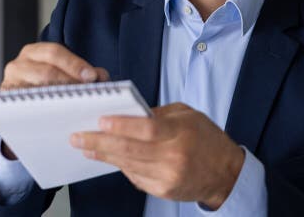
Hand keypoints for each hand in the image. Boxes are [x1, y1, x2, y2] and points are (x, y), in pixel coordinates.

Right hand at [0, 42, 108, 158]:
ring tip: (74, 106)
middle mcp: (18, 65)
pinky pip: (24, 108)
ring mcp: (10, 85)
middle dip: (68, 83)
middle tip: (85, 93)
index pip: (54, 53)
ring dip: (57, 99)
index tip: (91, 76)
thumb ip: (84, 73)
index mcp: (34, 52)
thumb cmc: (47, 84)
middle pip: (45, 72)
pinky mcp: (6, 105)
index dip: (74, 64)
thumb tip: (101, 77)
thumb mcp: (63, 73)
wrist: (23, 104)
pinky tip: (58, 117)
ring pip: (35, 92)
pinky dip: (42, 112)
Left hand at [70, 103, 244, 209]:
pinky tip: (108, 158)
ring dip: (104, 155)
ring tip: (86, 146)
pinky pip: (135, 176)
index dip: (122, 126)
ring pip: (128, 165)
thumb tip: (127, 113)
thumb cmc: (206, 138)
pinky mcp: (163, 191)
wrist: (225, 173)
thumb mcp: (187, 115)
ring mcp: (168, 176)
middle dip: (100, 142)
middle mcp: (174, 156)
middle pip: (130, 149)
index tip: (100, 121)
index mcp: (181, 132)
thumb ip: (158, 114)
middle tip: (78, 136)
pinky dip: (121, 166)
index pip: (147, 129)